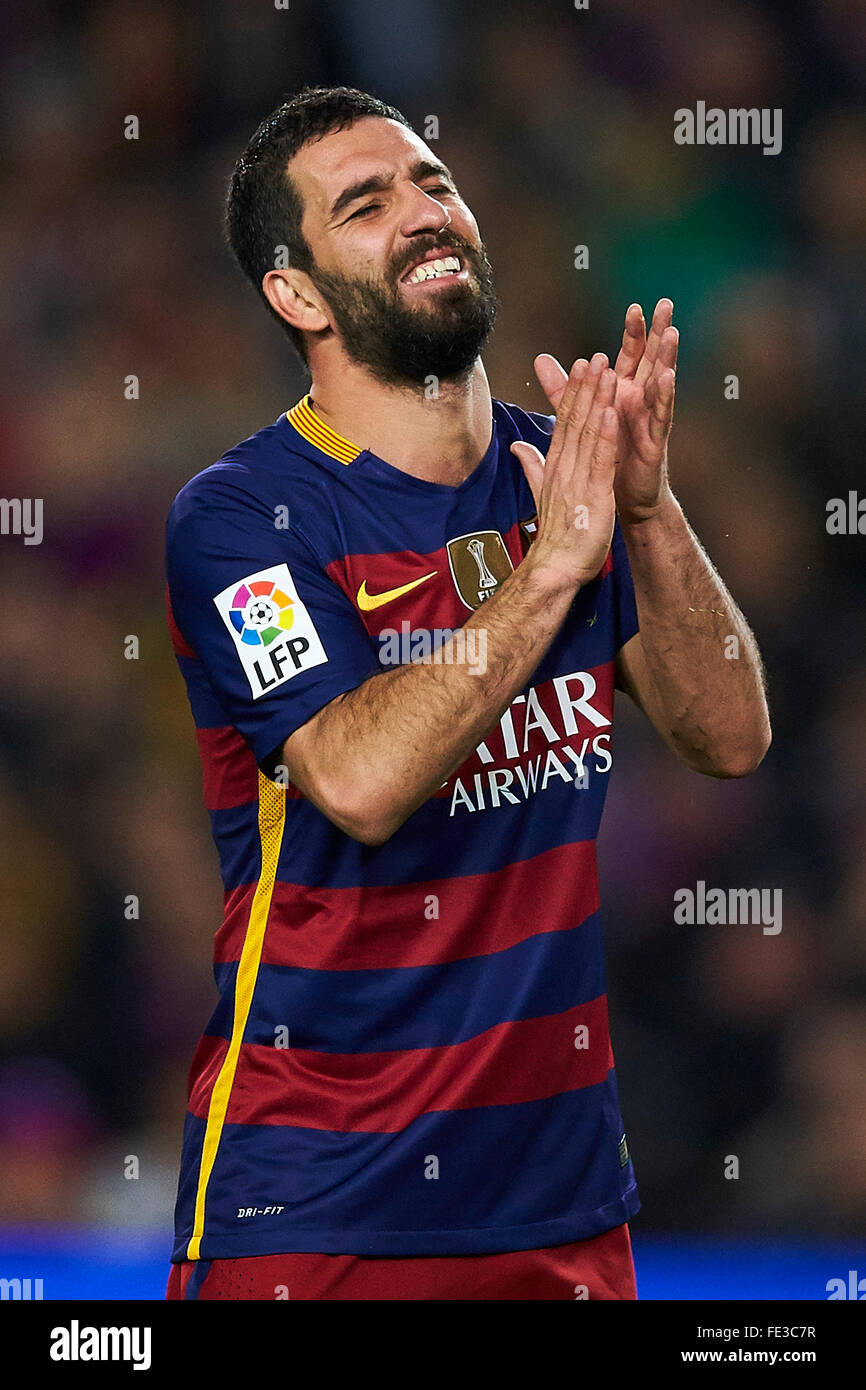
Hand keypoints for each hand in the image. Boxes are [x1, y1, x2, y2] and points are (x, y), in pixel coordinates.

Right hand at [510, 355, 617, 592]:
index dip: (573, 393)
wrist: (555, 567)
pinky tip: (610, 411)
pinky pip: (599, 459)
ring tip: (605, 370)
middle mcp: (564, 467)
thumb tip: (517, 447)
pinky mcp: (592, 494)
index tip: (580, 366)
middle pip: (574, 420)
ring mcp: (577, 479)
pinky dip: (604, 434)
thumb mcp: (543, 495)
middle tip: (593, 355)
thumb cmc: (556, 536)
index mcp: (556, 467)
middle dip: (585, 387)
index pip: (564, 423)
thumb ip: (533, 467)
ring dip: (597, 400)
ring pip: (588, 433)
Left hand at [530, 299, 678, 526]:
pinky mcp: (654, 443)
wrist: (612, 503)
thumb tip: (541, 360)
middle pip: (650, 361)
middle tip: (666, 304)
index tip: (635, 306)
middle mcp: (639, 404)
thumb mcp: (577, 417)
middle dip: (658, 333)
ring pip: (660, 384)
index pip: (629, 357)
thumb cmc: (603, 459)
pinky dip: (664, 397)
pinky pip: (660, 417)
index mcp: (622, 396)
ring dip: (667, 359)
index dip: (632, 333)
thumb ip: (562, 389)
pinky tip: (668, 377)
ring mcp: (649, 421)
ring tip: (672, 333)